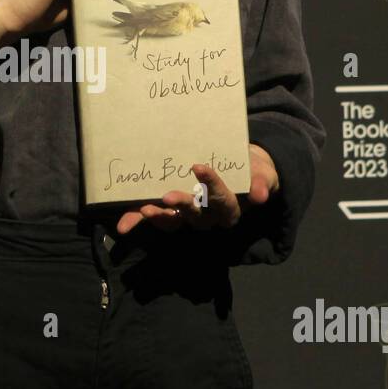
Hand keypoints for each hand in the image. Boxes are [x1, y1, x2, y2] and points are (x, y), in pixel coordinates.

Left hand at [114, 143, 279, 234]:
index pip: (223, 201)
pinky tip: (125, 222)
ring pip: (175, 221)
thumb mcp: (262, 172)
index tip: (199, 166)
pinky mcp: (171, 209)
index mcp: (230, 207)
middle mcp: (208, 216)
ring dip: (159, 217)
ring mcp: (188, 214)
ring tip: (144, 210)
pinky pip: (157, 217)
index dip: (212, 187)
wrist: (239, 168)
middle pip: (196, 216)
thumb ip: (262, 180)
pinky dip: (140, 219)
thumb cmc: (251, 169)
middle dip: (182, 207)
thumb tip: (261, 194)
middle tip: (167, 197)